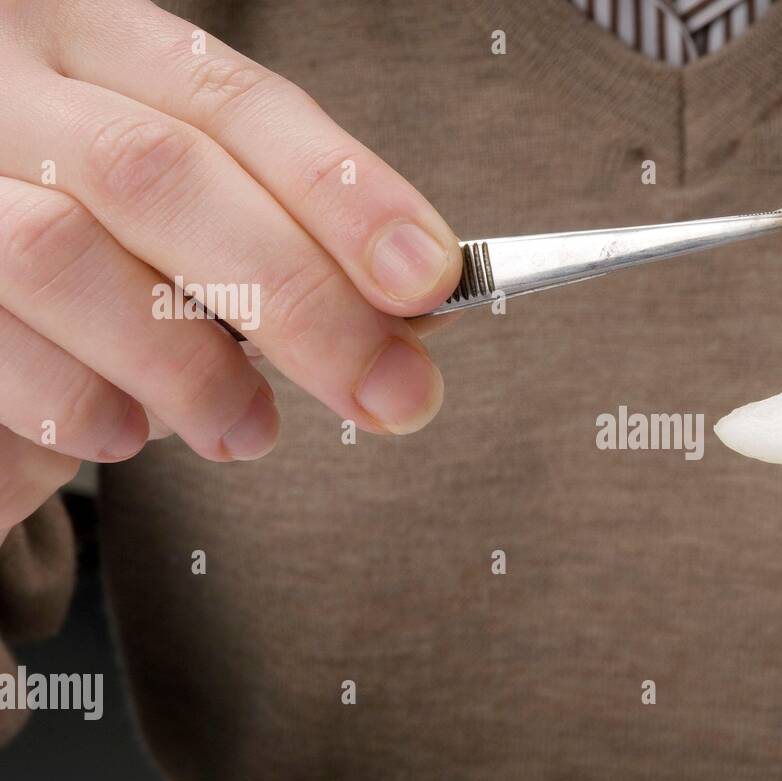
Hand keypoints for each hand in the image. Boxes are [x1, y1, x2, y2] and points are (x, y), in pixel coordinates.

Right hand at [0, 0, 461, 543]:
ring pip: (59, 253)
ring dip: (186, 366)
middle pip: (159, 172)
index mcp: (94, 40)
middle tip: (391, 397)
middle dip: (298, 300)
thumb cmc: (93, 238)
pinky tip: (123, 433)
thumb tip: (424, 309)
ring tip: (248, 432)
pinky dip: (75, 402)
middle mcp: (4, 82)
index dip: (345, 194)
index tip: (433, 280)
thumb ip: (287, 246)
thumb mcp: (190, 212)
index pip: (236, 103)